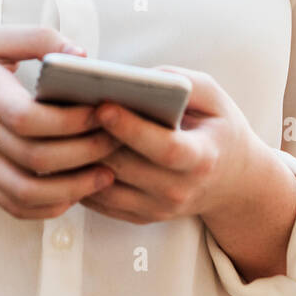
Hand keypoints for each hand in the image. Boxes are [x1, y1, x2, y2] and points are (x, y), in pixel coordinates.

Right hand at [0, 26, 121, 220]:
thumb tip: (81, 55)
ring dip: (72, 188)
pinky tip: (76, 192)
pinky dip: (49, 207)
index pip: (25, 116)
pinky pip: (17, 206)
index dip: (66, 119)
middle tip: (116, 140)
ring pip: (28, 191)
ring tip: (106, 174)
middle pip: (35, 156)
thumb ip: (38, 38)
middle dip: (83, 152)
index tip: (98, 109)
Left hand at [80, 66, 262, 225]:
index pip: (164, 148)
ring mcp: (158, 208)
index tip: (104, 105)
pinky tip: (69, 151)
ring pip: (105, 186)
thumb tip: (139, 78)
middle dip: (95, 138)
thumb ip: (182, 82)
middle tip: (68, 108)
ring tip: (62, 128)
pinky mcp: (141, 216)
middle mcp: (179, 190)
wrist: (233, 181)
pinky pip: (100, 201)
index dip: (132, 128)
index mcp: (201, 158)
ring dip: (81, 158)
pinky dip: (81, 177)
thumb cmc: (219, 129)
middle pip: (127, 166)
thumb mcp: (214, 97)